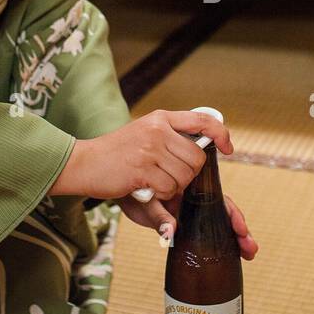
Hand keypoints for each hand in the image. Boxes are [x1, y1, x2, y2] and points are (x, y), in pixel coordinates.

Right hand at [51, 109, 232, 201]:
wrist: (84, 163)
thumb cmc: (116, 153)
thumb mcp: (144, 134)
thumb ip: (170, 138)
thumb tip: (201, 150)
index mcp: (161, 118)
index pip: (203, 120)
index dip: (221, 134)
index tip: (228, 148)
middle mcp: (157, 130)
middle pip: (197, 158)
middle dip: (189, 175)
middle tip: (170, 178)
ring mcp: (149, 149)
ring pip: (184, 176)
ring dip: (174, 187)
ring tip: (154, 182)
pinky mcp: (142, 169)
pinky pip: (168, 188)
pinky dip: (161, 194)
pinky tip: (146, 188)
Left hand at [118, 192, 257, 260]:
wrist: (121, 189)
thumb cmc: (131, 192)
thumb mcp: (144, 204)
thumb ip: (159, 217)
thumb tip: (170, 233)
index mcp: (188, 188)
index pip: (217, 198)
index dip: (231, 213)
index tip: (240, 229)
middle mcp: (195, 198)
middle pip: (225, 210)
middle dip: (239, 228)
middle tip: (249, 247)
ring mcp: (194, 210)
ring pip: (222, 219)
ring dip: (238, 236)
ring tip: (250, 252)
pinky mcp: (188, 222)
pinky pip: (212, 229)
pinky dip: (227, 241)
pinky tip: (240, 254)